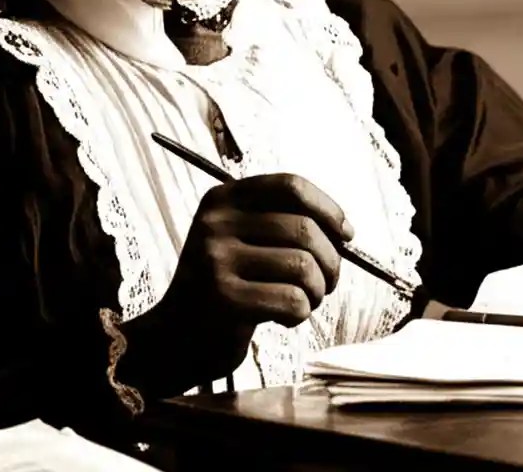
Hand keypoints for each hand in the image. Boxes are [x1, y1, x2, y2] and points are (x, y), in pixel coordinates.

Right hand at [126, 173, 352, 389]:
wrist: (176, 337)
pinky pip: (293, 300)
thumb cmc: (225, 287)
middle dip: (330, 261)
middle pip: (304, 229)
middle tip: (325, 283)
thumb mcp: (240, 239)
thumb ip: (282, 224)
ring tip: (302, 301)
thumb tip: (344, 232)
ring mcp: (217, 260)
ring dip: (316, 291)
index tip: (346, 235)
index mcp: (222, 199)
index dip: (328, 208)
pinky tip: (283, 318)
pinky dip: (300, 314)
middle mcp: (216, 223)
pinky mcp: (225, 299)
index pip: (290, 185)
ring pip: (303, 266)